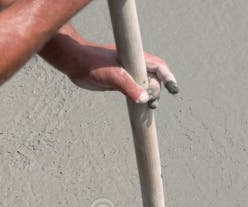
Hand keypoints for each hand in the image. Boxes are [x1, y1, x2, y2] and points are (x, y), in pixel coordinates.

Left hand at [63, 43, 177, 107]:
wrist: (74, 63)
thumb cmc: (92, 63)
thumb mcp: (113, 75)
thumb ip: (129, 87)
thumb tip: (145, 100)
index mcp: (137, 58)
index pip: (159, 67)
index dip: (168, 78)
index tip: (173, 90)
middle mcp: (134, 66)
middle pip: (154, 80)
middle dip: (156, 92)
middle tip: (150, 104)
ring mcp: (127, 74)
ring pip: (145, 87)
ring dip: (149, 97)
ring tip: (149, 107)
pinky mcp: (119, 83)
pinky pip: (135, 91)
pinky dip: (139, 99)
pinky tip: (141, 108)